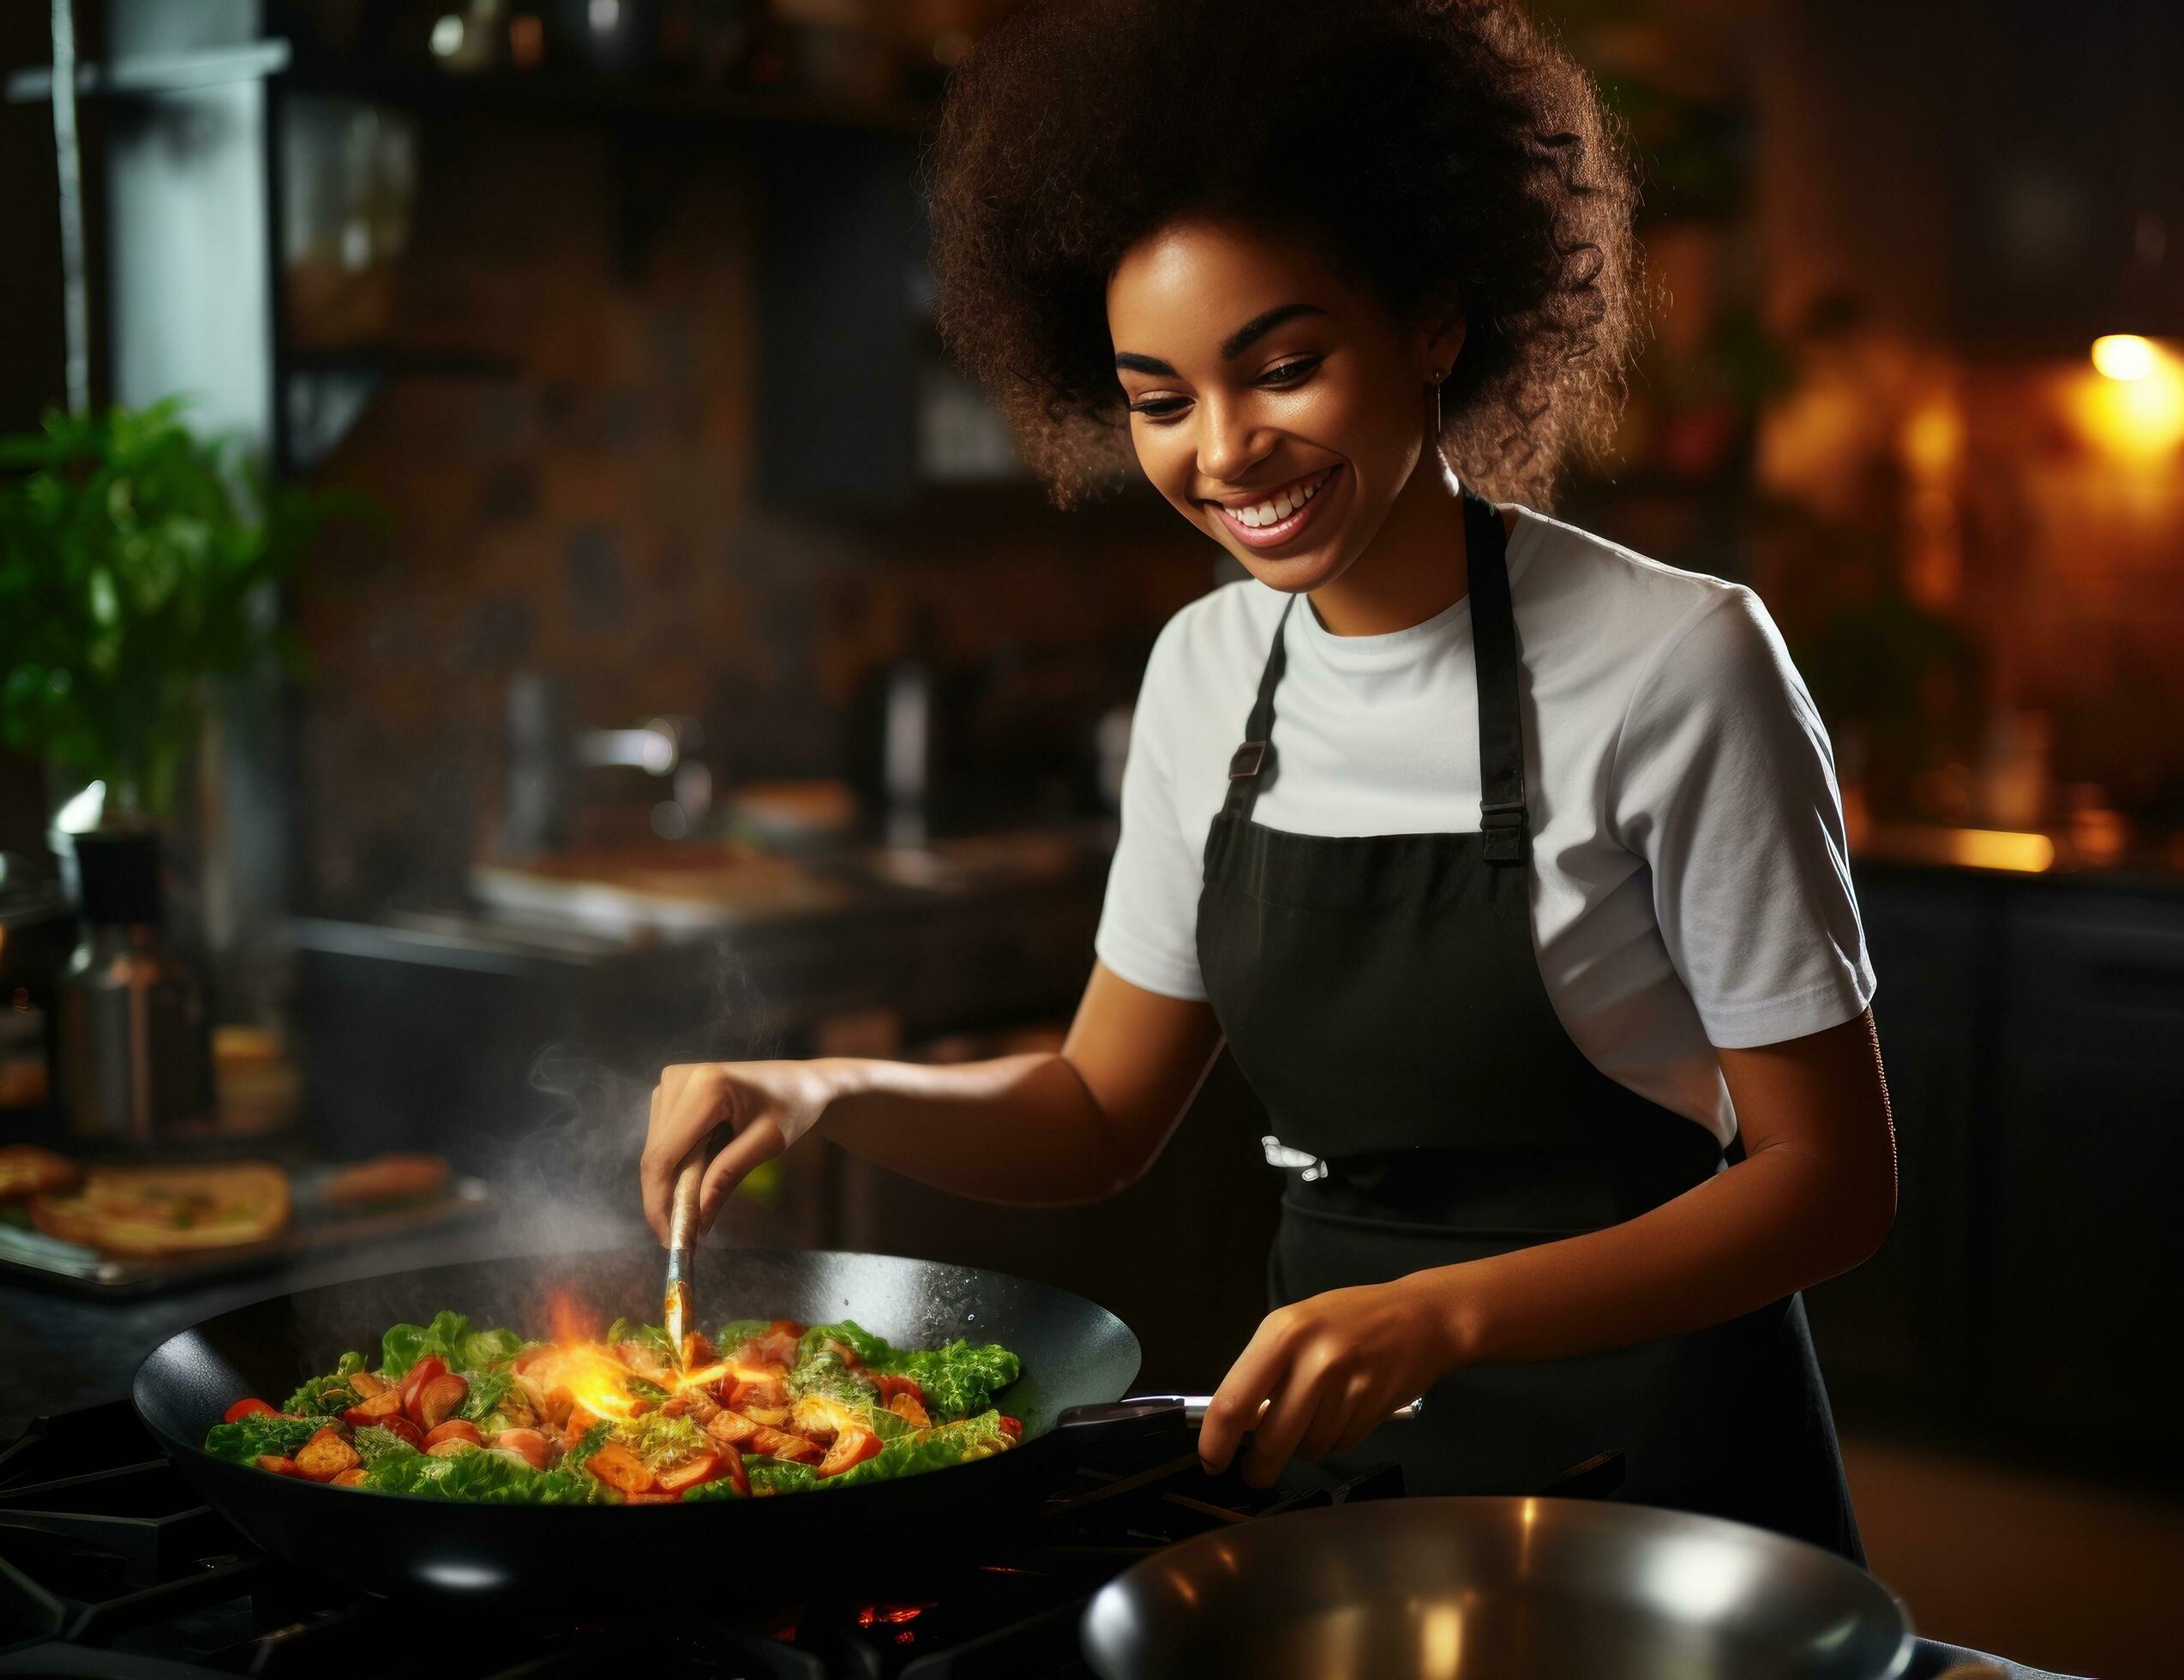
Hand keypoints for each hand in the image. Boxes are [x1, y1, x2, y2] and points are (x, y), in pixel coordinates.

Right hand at [641, 1059, 837, 1241]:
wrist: (800, 1081)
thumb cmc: (792, 1108)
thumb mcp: (767, 1144)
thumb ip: (727, 1177)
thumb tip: (697, 1221)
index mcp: (704, 1087)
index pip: (664, 1156)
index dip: (659, 1202)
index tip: (670, 1240)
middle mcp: (679, 1079)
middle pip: (655, 1155)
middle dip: (664, 1200)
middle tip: (682, 1237)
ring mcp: (671, 1082)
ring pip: (655, 1150)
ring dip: (669, 1185)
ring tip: (693, 1212)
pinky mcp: (671, 1090)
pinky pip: (663, 1140)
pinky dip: (675, 1167)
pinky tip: (694, 1182)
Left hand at [1197, 1273, 1464, 1486]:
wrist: (1421, 1317)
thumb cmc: (1351, 1319)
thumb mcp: (1296, 1327)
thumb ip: (1263, 1372)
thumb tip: (1237, 1424)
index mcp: (1283, 1333)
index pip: (1232, 1401)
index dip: (1215, 1442)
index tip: (1211, 1460)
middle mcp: (1313, 1359)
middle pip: (1269, 1441)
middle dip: (1259, 1467)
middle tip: (1255, 1472)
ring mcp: (1346, 1386)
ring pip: (1307, 1449)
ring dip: (1305, 1445)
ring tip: (1320, 1410)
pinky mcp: (1372, 1410)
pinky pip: (1338, 1446)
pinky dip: (1336, 1439)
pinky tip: (1347, 1409)